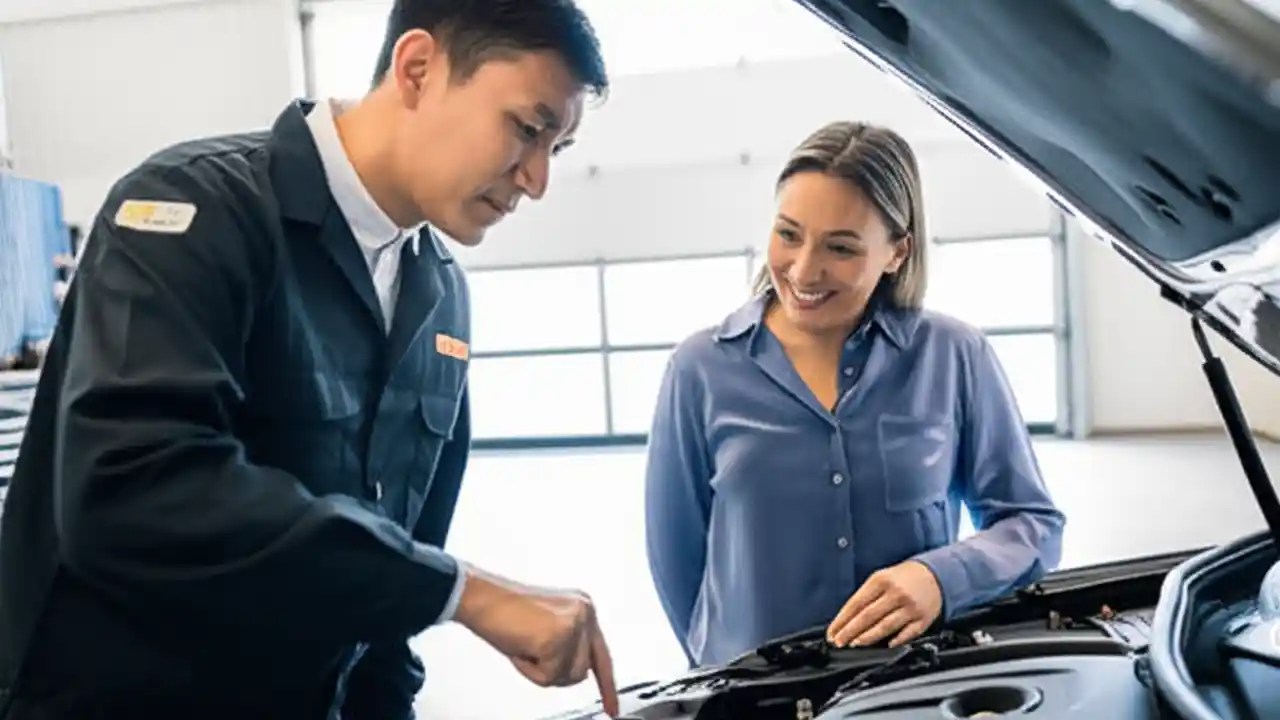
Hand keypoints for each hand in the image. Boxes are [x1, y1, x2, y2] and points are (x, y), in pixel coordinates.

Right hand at [453, 566, 619, 716]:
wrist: (481, 598)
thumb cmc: (505, 612)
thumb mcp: (547, 627)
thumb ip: (569, 646)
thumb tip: (577, 672)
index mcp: (583, 608)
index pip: (602, 655)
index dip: (606, 685)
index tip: (612, 708)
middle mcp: (585, 612)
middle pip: (582, 671)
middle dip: (555, 672)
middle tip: (531, 652)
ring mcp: (574, 624)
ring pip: (568, 676)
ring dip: (542, 670)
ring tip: (526, 645)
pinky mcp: (559, 636)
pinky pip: (549, 676)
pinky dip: (530, 670)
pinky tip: (522, 648)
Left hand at [827, 560, 942, 648]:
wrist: (935, 575)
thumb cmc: (903, 578)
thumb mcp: (882, 578)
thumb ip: (866, 596)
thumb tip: (847, 619)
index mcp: (881, 581)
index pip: (856, 603)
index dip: (842, 620)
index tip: (832, 632)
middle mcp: (896, 593)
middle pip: (868, 616)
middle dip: (850, 631)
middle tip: (839, 642)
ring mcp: (910, 607)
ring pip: (885, 626)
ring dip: (867, 637)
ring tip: (855, 644)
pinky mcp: (923, 619)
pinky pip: (907, 633)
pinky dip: (896, 640)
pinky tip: (885, 646)